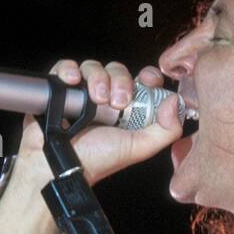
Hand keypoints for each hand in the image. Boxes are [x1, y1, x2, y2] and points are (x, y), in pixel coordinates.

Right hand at [17, 58, 183, 186]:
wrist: (61, 167)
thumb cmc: (98, 160)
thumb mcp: (140, 148)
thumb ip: (167, 130)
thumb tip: (174, 100)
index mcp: (128, 109)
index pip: (141, 80)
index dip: (147, 76)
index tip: (148, 80)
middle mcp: (106, 98)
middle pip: (118, 70)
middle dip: (121, 80)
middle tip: (118, 102)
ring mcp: (82, 92)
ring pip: (93, 67)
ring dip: (97, 78)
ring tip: (96, 100)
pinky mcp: (59, 88)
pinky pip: (65, 67)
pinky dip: (70, 70)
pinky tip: (73, 83)